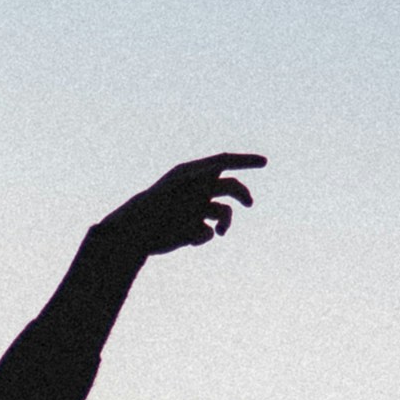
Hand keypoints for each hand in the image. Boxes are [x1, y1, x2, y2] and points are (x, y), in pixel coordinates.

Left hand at [108, 150, 263, 255]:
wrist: (135, 233)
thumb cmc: (153, 205)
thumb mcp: (177, 186)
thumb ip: (200, 174)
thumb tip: (220, 163)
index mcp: (193, 174)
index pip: (224, 162)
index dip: (245, 161)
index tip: (264, 162)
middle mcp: (197, 190)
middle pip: (230, 188)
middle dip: (242, 195)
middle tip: (249, 204)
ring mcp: (196, 210)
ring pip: (223, 214)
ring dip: (226, 223)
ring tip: (219, 233)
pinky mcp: (192, 228)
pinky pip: (209, 232)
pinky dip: (203, 236)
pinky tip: (188, 238)